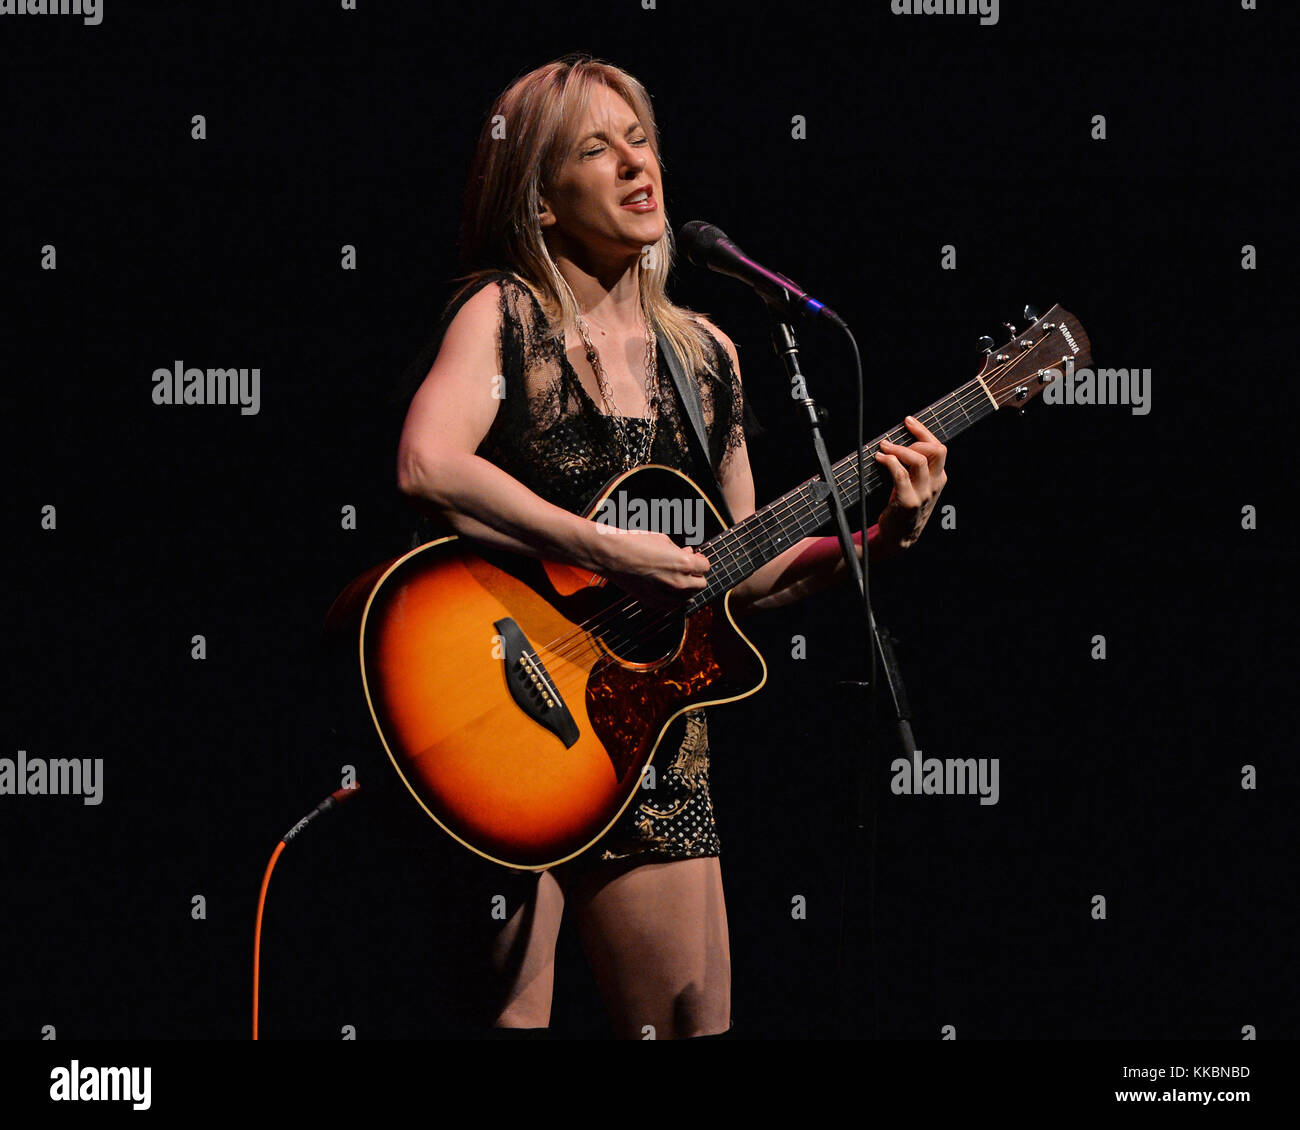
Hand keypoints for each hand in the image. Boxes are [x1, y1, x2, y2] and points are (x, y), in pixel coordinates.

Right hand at [594, 528, 710, 608]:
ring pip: (688, 598)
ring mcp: (666, 595)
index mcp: (684, 563)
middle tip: (686, 568)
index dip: (700, 561)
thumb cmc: (635, 542)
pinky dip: (674, 599)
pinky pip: (672, 606)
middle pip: (701, 584)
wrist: (611, 555)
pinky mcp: (653, 602)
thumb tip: (688, 554)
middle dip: (695, 576)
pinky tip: (669, 590)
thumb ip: (679, 551)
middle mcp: (679, 582)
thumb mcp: (663, 540)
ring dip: (686, 589)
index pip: (705, 566)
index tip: (694, 558)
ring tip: (675, 578)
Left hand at [874, 415, 947, 552]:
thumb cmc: (903, 506)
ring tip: (883, 448)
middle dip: (915, 438)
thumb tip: (899, 439)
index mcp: (939, 478)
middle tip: (891, 441)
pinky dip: (890, 463)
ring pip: (919, 461)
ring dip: (898, 450)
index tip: (908, 421)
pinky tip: (880, 459)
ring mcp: (923, 494)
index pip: (939, 447)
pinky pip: (900, 475)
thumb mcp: (915, 484)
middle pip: (936, 450)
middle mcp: (935, 485)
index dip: (923, 431)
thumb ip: (914, 466)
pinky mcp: (908, 502)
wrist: (898, 537)